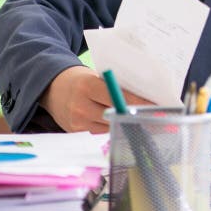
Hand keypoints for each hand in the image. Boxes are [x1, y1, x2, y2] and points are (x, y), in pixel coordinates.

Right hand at [40, 65, 154, 132]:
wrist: (52, 89)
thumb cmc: (81, 80)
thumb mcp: (96, 76)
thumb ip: (115, 87)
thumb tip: (145, 97)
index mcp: (88, 86)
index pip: (119, 97)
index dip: (139, 103)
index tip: (157, 107)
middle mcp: (81, 106)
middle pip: (116, 115)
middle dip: (137, 116)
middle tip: (158, 118)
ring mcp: (77, 122)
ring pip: (111, 127)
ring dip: (128, 125)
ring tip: (147, 124)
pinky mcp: (76, 132)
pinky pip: (101, 133)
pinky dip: (114, 130)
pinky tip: (127, 128)